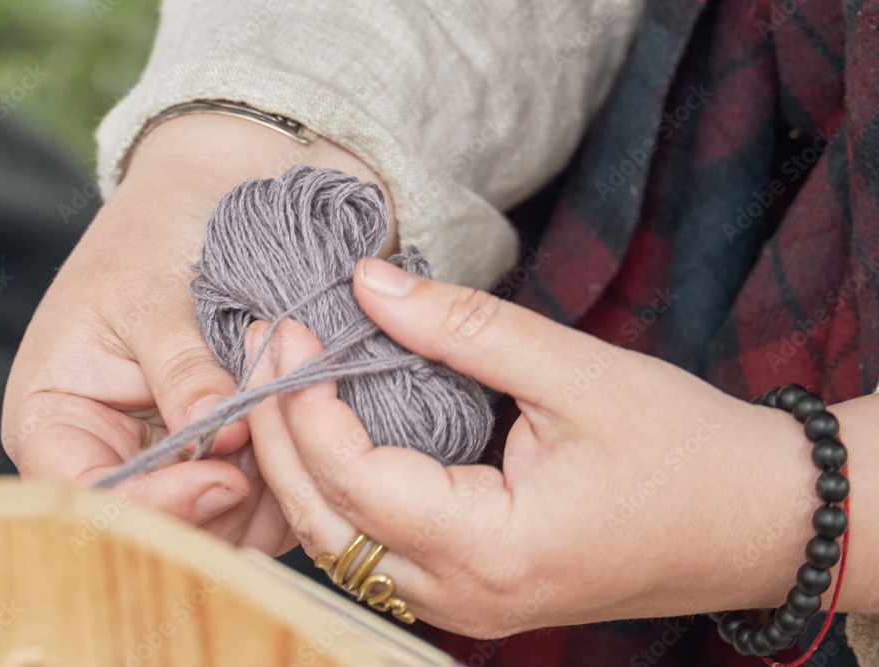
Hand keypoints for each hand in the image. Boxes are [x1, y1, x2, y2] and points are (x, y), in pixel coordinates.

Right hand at [1, 114, 395, 553]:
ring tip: (295, 422)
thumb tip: (218, 440)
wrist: (211, 201)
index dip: (155, 506)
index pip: (93, 498)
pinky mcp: (226, 456)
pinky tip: (307, 426)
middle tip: (276, 451)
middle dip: (223, 497)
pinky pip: (259, 495)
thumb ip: (182, 374)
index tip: (223, 481)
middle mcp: (110, 455)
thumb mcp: (153, 297)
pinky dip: (287, 472)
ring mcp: (173, 462)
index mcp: (55, 422)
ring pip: (218, 519)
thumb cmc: (155, 235)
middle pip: (160, 523)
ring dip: (265, 486)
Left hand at [241, 256, 847, 636]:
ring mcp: (465, 605)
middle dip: (282, 434)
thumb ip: (462, 327)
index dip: (307, 402)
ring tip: (285, 381)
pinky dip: (339, 492)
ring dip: (301, 465)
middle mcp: (464, 596)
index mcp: (492, 548)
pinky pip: (375, 550)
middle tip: (269, 345)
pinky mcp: (472, 591)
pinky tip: (330, 432)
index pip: (355, 479)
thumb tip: (367, 281)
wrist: (755, 520)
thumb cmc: (684, 450)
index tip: (290, 329)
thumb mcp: (574, 371)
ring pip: (340, 546)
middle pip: (326, 523)